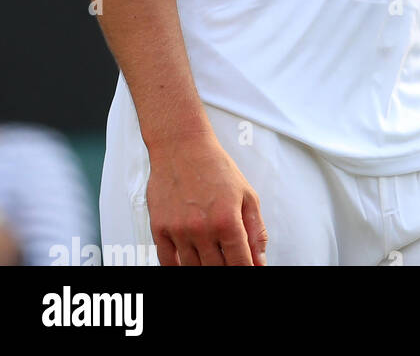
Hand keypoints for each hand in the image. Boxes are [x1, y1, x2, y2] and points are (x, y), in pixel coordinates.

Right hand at [146, 134, 266, 265]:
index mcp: (227, 219)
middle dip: (226, 271)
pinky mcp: (159, 229)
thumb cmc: (215, 166)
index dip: (246, 270)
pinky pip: (167, 263)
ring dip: (204, 269)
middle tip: (228, 262)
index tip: (247, 271)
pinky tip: (188, 264)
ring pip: (193, 269)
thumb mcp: (246, 194)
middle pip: (216, 269)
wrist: (181, 147)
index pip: (240, 263)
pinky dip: (178, 268)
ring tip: (211, 261)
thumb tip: (260, 260)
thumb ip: (256, 230)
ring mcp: (179, 231)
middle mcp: (203, 228)